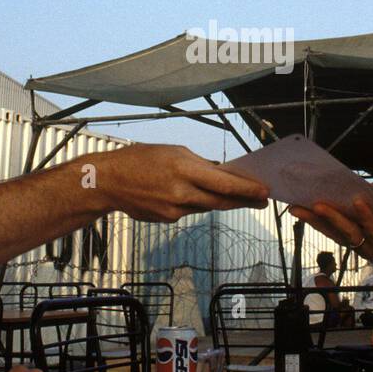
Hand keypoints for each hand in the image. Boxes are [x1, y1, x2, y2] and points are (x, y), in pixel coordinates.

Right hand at [94, 144, 267, 221]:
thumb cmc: (140, 160)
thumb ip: (197, 165)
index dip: (246, 189)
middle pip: (220, 200)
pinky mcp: (167, 219)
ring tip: (235, 197)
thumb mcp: (172, 152)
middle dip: (243, 200)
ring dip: (220, 201)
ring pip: (205, 206)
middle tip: (261, 200)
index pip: (223, 182)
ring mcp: (173, 209)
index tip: (264, 191)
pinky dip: (193, 202)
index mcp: (183, 168)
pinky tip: (186, 194)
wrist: (108, 182)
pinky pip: (188, 211)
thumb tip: (220, 175)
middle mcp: (180, 192)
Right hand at [290, 194, 372, 264]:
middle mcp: (365, 250)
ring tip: (318, 203)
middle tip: (295, 207)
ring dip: (334, 218)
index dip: (313, 219)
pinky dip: (365, 216)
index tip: (294, 206)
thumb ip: (357, 201)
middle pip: (335, 234)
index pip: (332, 230)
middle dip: (314, 220)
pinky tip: (358, 201)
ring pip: (350, 235)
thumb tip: (334, 183)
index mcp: (360, 240)